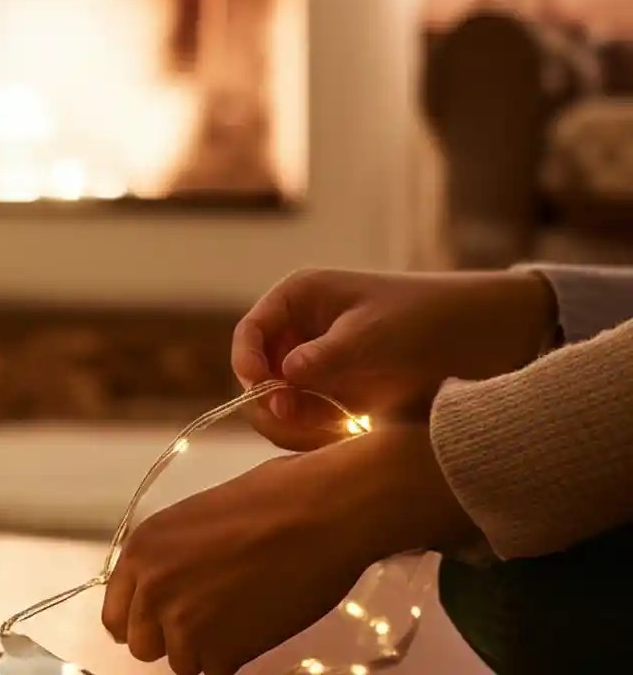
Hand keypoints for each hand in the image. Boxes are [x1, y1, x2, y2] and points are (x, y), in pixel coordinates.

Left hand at [100, 426, 477, 674]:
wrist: (322, 513)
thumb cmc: (272, 500)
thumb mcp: (197, 518)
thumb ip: (171, 559)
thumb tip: (171, 588)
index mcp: (141, 550)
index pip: (116, 616)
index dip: (145, 620)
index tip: (168, 618)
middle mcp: (151, 589)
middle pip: (142, 646)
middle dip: (172, 639)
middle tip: (210, 620)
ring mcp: (184, 625)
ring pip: (182, 664)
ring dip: (208, 650)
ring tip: (242, 616)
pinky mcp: (222, 652)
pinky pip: (216, 673)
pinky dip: (237, 658)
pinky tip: (257, 628)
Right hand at [230, 269, 556, 450]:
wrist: (490, 341)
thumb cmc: (429, 318)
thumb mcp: (375, 333)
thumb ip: (324, 357)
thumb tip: (277, 380)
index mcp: (301, 301)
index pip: (250, 332)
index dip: (246, 362)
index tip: (264, 391)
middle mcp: (301, 335)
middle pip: (257, 377)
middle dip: (274, 401)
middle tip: (304, 416)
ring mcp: (317, 371)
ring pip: (279, 409)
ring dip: (299, 425)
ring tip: (342, 426)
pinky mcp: (337, 401)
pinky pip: (308, 427)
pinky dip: (320, 437)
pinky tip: (354, 432)